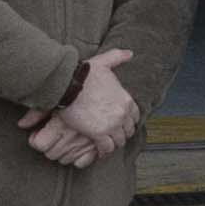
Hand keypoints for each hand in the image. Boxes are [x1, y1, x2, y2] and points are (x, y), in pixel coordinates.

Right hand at [22, 50, 141, 166]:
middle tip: (114, 137)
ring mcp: (112, 125)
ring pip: (118, 141)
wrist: (69, 84)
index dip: (129, 121)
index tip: (122, 124)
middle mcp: (122, 114)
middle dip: (122, 134)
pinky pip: (106, 148)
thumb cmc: (84, 74)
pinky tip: (99, 152)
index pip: (135, 116)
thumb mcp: (104, 62)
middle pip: (128, 130)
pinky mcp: (98, 134)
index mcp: (126, 99)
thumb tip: (130, 53)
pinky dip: (103, 152)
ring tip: (106, 146)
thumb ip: (118, 57)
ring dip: (113, 144)